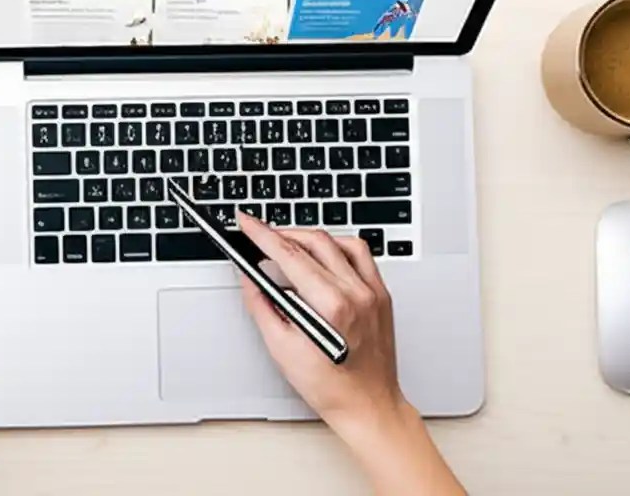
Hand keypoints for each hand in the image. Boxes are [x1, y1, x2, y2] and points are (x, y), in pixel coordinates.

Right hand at [236, 213, 463, 495]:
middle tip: (259, 234)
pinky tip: (323, 255)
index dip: (262, 235)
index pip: (289, 256)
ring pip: (339, 243)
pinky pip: (360, 256)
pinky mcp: (382, 295)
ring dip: (309, 238)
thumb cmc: (332, 388)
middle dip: (281, 234)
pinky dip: (338, 248)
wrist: (368, 406)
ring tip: (288, 244)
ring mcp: (373, 292)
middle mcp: (356, 293)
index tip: (247, 223)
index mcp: (332, 305)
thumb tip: (249, 279)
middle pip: (314, 243)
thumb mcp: (282, 350)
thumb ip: (262, 308)